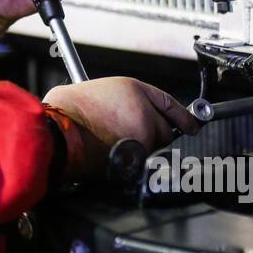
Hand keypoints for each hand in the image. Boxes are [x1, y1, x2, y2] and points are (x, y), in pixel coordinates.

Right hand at [44, 77, 199, 180]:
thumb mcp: (92, 91)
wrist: (59, 131)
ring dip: (141, 149)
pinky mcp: (138, 155)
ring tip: (114, 144)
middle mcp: (143, 110)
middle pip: (164, 129)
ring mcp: (142, 133)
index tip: (192, 124)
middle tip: (130, 137)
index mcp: (133, 89)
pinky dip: (133, 162)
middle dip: (153, 135)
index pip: (167, 102)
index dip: (182, 116)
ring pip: (153, 148)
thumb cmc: (66, 110)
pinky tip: (114, 155)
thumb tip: (121, 114)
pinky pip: (143, 163)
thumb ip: (117, 102)